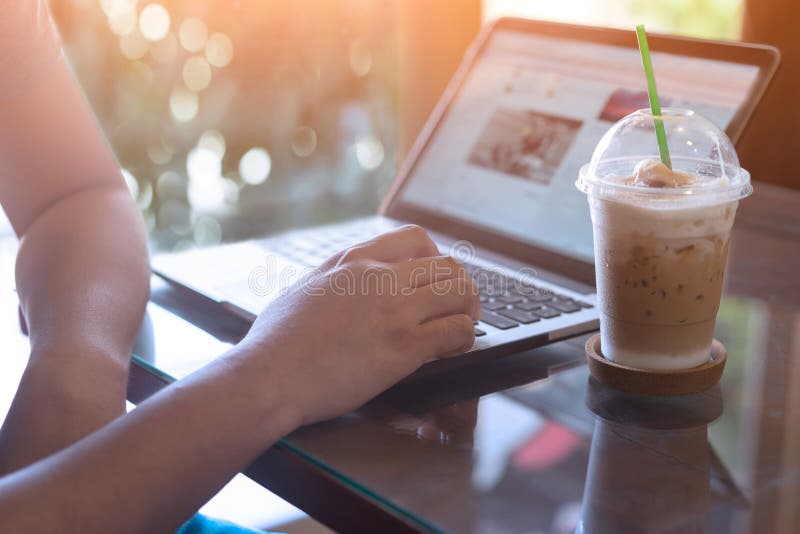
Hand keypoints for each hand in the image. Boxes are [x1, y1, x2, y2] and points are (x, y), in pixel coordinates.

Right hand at [236, 225, 480, 425]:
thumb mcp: (304, 288)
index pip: (415, 238)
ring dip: (468, 309)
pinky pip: (455, 331)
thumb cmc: (276, 341)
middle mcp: (378, 277)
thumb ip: (333, 277)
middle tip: (460, 306)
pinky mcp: (402, 347)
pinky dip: (463, 338)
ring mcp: (393, 310)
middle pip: (446, 265)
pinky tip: (454, 349)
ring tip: (464, 325)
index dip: (435, 256)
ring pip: (459, 293)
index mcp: (354, 260)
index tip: (436, 277)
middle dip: (460, 285)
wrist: (270, 376)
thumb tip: (341, 280)